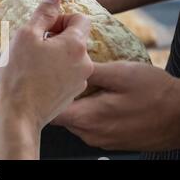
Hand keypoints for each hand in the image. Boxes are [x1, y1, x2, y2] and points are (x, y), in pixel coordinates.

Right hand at [0, 0, 92, 158]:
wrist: (18, 115)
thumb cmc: (18, 74)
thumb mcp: (25, 36)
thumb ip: (44, 13)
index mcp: (76, 45)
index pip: (80, 18)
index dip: (60, 19)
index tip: (42, 29)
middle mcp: (85, 63)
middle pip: (74, 39)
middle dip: (55, 38)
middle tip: (32, 47)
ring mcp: (80, 81)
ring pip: (69, 57)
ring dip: (53, 55)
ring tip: (31, 64)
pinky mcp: (71, 94)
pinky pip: (65, 74)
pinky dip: (53, 72)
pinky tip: (35, 79)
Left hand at [52, 61, 179, 150]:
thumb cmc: (156, 95)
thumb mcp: (121, 73)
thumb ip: (90, 71)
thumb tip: (68, 63)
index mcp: (87, 117)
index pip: (51, 110)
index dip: (46, 92)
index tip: (46, 77)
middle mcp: (89, 133)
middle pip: (61, 115)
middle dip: (61, 95)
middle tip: (66, 75)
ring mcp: (99, 139)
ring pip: (74, 120)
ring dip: (76, 104)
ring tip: (85, 85)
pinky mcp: (108, 140)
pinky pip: (88, 125)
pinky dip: (89, 111)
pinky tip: (100, 97)